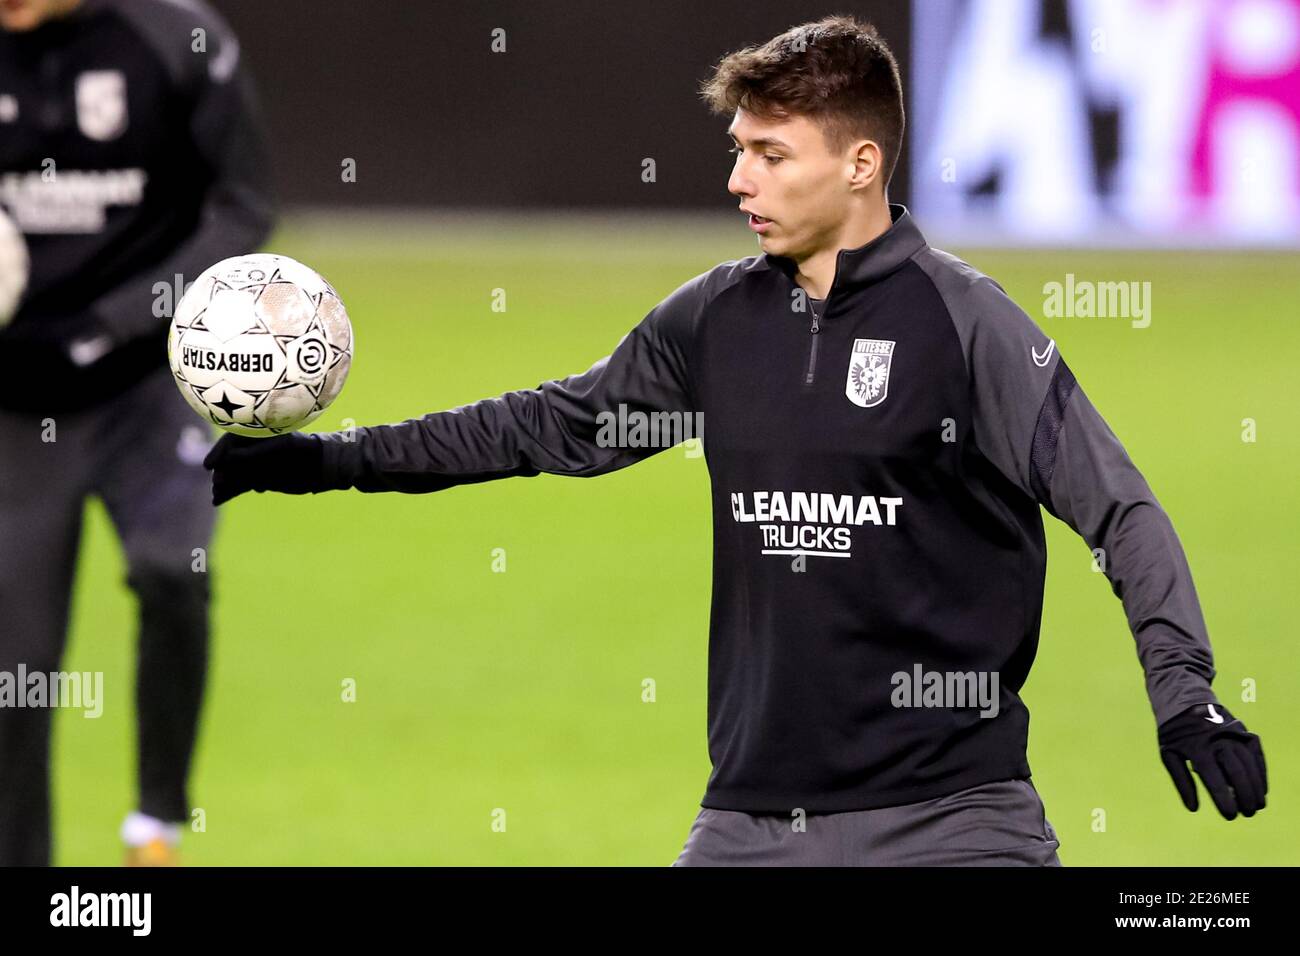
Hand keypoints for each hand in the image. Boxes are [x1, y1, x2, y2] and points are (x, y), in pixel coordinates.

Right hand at [203, 431, 325, 505]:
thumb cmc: (301, 450)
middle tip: (218, 483)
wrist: (320, 466)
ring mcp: (254, 464)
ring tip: (216, 495)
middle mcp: (251, 448)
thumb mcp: (277, 449)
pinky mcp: (258, 478)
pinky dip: (230, 492)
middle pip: (229, 459)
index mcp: (254, 433)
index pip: (230, 440)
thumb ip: (251, 455)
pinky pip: (240, 485)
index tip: (211, 465)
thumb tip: (225, 461)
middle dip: (222, 472)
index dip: (219, 452)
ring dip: (223, 484)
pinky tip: (217, 500)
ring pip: (233, 474)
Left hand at [1158, 703, 1265, 819]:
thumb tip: (1193, 808)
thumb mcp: (1168, 754)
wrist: (1185, 702)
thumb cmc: (1175, 733)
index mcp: (1196, 748)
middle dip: (1245, 796)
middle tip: (1247, 813)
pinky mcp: (1243, 731)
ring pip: (1249, 764)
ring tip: (1257, 806)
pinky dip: (1261, 772)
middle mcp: (1217, 740)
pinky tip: (1261, 788)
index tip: (1231, 816)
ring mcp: (1233, 734)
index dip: (1224, 799)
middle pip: (1236, 772)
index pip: (1214, 779)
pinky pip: (1256, 754)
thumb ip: (1181, 781)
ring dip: (1256, 787)